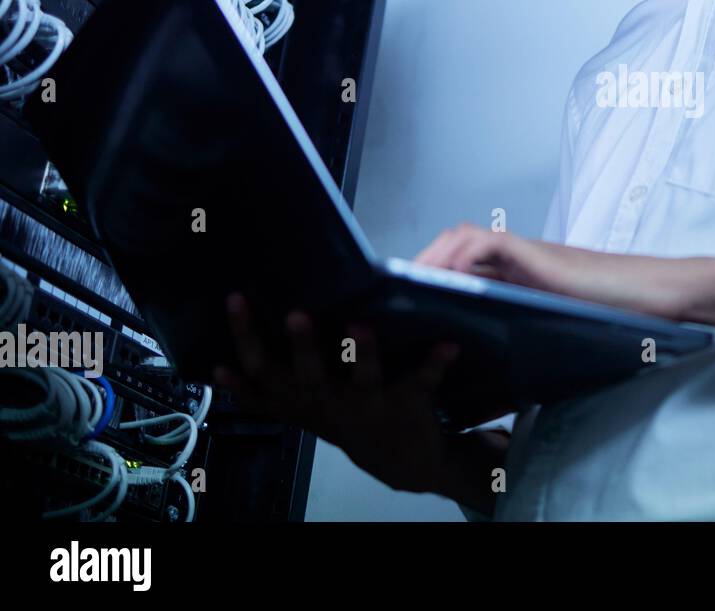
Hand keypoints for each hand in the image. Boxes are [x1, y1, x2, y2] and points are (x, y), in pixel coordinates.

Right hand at [212, 292, 477, 495]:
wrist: (401, 462)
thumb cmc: (344, 421)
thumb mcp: (297, 412)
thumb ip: (260, 393)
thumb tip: (218, 369)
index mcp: (302, 399)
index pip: (263, 369)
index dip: (246, 337)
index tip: (235, 300)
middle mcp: (331, 403)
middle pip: (308, 377)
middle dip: (301, 347)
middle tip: (294, 314)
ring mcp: (370, 406)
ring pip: (362, 381)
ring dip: (361, 355)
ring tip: (361, 326)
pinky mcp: (408, 404)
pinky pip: (421, 383)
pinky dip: (434, 364)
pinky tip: (448, 346)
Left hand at [414, 224, 714, 325]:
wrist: (657, 298)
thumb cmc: (614, 318)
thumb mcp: (557, 330)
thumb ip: (526, 334)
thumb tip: (492, 370)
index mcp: (517, 277)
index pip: (461, 267)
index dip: (427, 277)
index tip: (398, 303)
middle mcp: (515, 260)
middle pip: (451, 248)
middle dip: (417, 267)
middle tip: (387, 296)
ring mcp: (524, 253)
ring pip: (460, 240)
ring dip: (427, 259)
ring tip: (400, 287)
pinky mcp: (534, 253)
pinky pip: (483, 244)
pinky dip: (456, 256)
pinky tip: (436, 279)